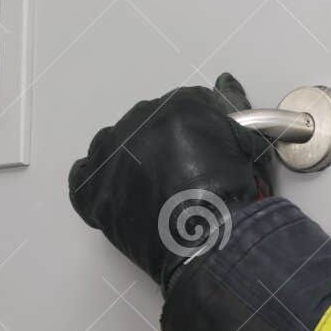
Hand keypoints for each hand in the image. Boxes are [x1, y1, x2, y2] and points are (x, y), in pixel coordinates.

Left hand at [69, 73, 274, 287]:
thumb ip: (232, 122)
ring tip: (153, 188)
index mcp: (179, 107)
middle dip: (164, 145)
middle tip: (184, 176)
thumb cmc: (231, 201)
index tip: (208, 149)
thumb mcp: (247, 150)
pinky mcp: (93, 188)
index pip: (188, 107)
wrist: (209, 243)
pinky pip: (84, 175)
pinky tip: (120, 194)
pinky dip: (99, 182)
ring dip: (129, 160)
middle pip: (148, 125)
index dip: (201, 131)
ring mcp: (111, 155)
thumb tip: (227, 87)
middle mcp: (139, 122)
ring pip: (114, 146)